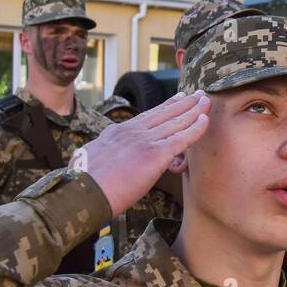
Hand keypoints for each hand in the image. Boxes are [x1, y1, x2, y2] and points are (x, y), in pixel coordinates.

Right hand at [75, 92, 209, 217]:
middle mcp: (131, 131)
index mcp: (116, 133)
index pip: (146, 117)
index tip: (177, 99)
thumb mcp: (88, 161)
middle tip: (197, 93)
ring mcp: (143, 141)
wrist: (81, 193)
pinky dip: (195, 128)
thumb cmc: (82, 186)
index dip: (165, 107)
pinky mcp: (154, 154)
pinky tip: (205, 120)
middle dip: (183, 102)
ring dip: (194, 110)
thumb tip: (96, 160)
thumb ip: (101, 156)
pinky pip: (181, 138)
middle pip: (163, 113)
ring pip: (175, 122)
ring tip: (206, 100)